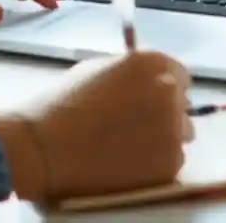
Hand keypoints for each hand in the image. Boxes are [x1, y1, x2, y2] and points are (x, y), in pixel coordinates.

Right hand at [0, 51, 194, 202]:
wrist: (44, 147)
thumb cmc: (62, 104)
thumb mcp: (97, 70)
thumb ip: (130, 73)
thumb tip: (145, 83)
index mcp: (152, 62)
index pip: (180, 75)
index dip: (164, 89)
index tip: (151, 101)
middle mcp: (169, 91)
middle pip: (182, 105)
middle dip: (163, 113)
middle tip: (135, 126)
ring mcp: (173, 128)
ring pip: (180, 134)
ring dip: (163, 138)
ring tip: (128, 146)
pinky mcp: (170, 163)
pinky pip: (172, 162)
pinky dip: (155, 164)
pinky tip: (126, 162)